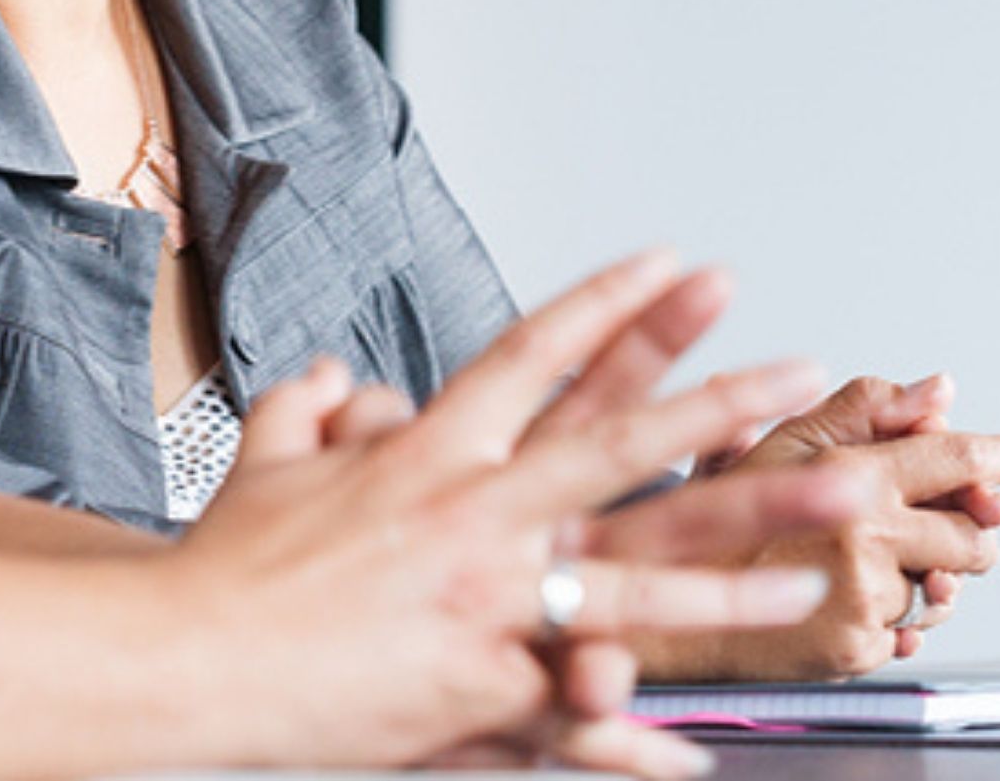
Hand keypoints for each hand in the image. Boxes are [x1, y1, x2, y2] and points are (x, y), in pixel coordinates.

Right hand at [169, 251, 870, 777]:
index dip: (608, 306)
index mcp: (427, 452)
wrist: (187, 651)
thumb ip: (315, 402)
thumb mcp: (268, 456)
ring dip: (729, 575)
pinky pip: (571, 714)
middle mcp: (470, 515)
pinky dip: (630, 739)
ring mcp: (481, 602)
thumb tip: (342, 376)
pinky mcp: (474, 688)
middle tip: (797, 377)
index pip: (534, 356)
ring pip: (628, 579)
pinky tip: (690, 754)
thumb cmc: (226, 563)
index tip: (672, 267)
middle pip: (616, 445)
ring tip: (812, 571)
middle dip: (717, 411)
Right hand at [649, 374, 999, 679]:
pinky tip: (833, 603)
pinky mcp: (858, 648)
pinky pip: (910, 634)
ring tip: (852, 568)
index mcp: (847, 473)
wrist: (660, 610)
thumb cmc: (711, 523)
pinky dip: (884, 622)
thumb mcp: (775, 443)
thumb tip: (938, 390)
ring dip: (915, 581)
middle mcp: (862, 532)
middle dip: (958, 536)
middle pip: (974, 536)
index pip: (955, 458)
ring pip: (943, 589)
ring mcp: (862, 595)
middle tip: (906, 531)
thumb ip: (863, 410)